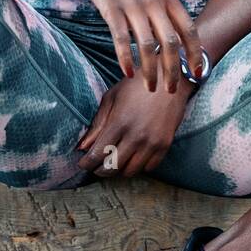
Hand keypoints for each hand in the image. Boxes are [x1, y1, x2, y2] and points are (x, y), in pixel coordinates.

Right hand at [72, 0, 204, 94]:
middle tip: (171, 90)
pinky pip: (120, 39)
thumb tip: (178, 23)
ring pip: (146, 46)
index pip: (189, 30)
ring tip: (150, 87)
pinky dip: (125, 58)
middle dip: (173, 71)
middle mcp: (154, 3)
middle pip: (170, 44)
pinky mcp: (112, 9)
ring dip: (150, 71)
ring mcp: (133, 6)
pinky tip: (127, 73)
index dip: (195, 54)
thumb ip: (167, 1)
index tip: (197, 73)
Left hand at [74, 71, 192, 178]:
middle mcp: (136, 136)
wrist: (168, 80)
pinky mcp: (165, 145)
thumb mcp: (111, 98)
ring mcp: (152, 142)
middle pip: (112, 167)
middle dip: (100, 170)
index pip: (98, 154)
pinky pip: (148, 168)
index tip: (83, 164)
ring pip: (130, 171)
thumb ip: (97, 124)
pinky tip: (132, 158)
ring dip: (119, 170)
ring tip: (113, 162)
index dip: (87, 163)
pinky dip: (138, 166)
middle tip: (95, 167)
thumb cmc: (136, 86)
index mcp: (119, 122)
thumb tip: (83, 147)